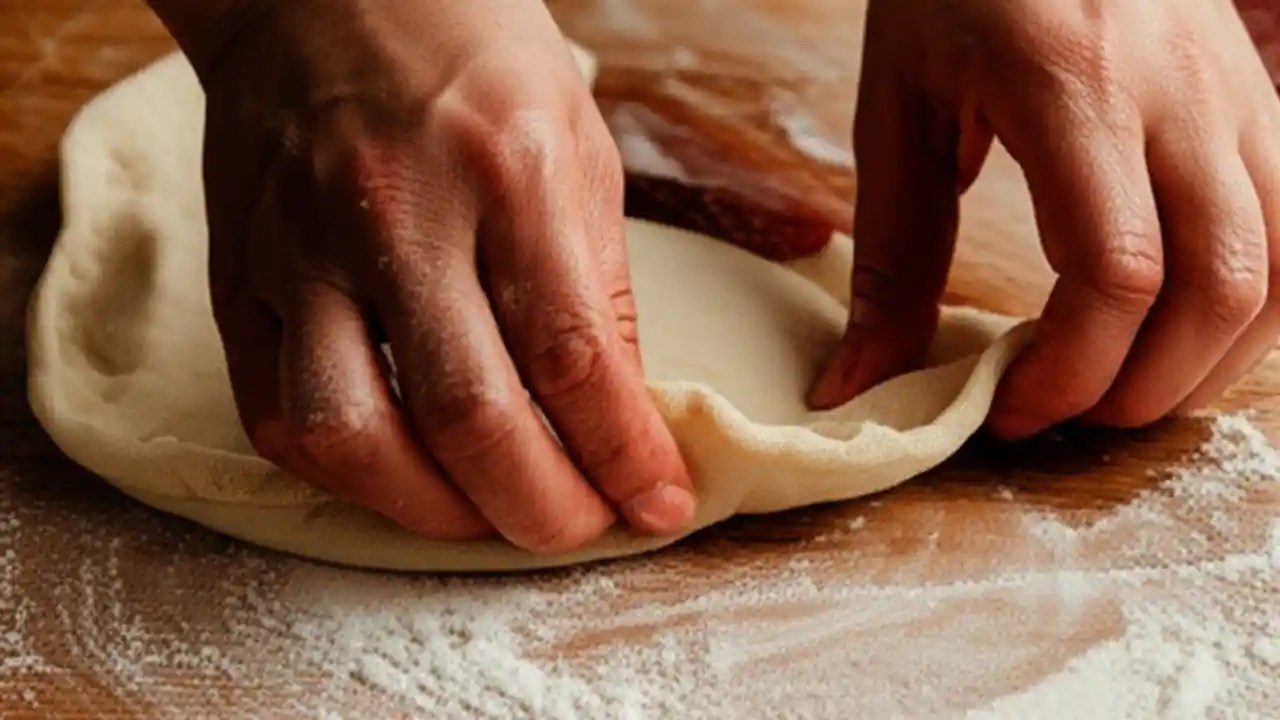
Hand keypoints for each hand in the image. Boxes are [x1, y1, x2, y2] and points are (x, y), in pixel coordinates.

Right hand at [150, 0, 695, 550]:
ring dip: (428, 512)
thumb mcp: (577, 152)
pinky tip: (398, 473)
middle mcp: (399, 212)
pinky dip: (344, 473)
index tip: (658, 503)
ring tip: (484, 514)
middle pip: (465, 413)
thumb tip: (616, 418)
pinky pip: (274, 411)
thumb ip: (596, 288)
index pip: (571, 354)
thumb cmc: (478, 66)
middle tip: (575, 529)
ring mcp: (303, 245)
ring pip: (347, 433)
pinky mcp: (241, 273)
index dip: (622, 453)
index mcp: (511, 173)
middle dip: (536, 507)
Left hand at [809, 0, 1279, 437]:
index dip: (1070, 373)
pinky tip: (1182, 329)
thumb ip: (893, 257)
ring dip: (1211, 360)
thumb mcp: (898, 110)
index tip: (1010, 408)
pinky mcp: (1259, 94)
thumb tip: (861, 384)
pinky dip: (1251, 304)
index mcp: (1071, 85)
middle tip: (1069, 416)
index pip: (1116, 273)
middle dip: (1145, 388)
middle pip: (1221, 286)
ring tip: (1125, 389)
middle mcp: (1179, 89)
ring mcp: (1237, 89)